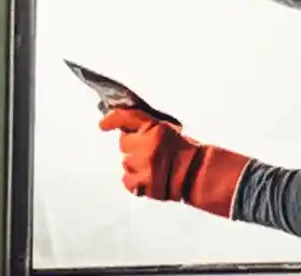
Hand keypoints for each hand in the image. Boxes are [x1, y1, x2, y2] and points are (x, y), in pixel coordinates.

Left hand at [99, 108, 250, 217]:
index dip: (111, 120)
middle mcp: (148, 145)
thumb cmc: (184, 151)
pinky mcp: (144, 182)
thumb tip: (122, 126)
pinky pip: (127, 181)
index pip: (125, 117)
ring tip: (152, 167)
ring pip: (125, 164)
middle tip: (148, 152)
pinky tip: (148, 179)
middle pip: (124, 144)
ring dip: (135, 166)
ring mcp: (145, 165)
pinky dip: (135, 182)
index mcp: (155, 128)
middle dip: (132, 148)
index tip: (102, 125)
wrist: (198, 173)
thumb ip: (145, 127)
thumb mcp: (167, 130)